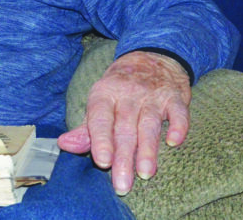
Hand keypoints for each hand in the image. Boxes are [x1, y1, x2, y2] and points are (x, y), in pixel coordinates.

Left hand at [58, 50, 190, 194]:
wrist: (151, 57)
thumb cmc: (120, 87)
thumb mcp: (100, 101)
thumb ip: (86, 128)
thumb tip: (65, 144)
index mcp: (104, 94)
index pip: (101, 119)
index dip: (101, 141)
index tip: (102, 162)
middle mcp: (128, 94)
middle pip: (124, 129)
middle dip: (123, 158)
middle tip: (122, 184)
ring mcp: (152, 95)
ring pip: (149, 124)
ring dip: (148, 149)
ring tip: (145, 173)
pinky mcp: (175, 97)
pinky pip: (178, 112)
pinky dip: (178, 126)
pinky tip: (174, 142)